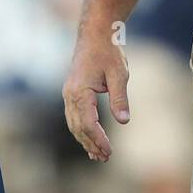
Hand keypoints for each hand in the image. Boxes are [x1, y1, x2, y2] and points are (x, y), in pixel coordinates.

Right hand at [62, 29, 129, 161]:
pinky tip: (90, 138)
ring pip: (73, 124)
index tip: (109, 151)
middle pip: (77, 127)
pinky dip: (81, 130)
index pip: (87, 123)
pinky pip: (73, 116)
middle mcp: (70, 95)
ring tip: (97, 155)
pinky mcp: (72, 92)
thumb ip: (119, 99)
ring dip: (84, 140)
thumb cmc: (108, 52)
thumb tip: (123, 121)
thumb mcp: (119, 74)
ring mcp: (69, 93)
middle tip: (105, 158)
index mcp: (79, 92)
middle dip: (90, 144)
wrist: (95, 34)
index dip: (98, 139)